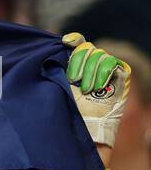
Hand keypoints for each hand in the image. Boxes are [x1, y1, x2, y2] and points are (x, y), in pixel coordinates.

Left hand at [63, 32, 129, 147]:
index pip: (76, 43)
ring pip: (99, 55)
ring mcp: (105, 69)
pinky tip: (96, 87)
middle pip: (86, 48)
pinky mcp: (119, 75)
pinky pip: (112, 63)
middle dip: (78, 61)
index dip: (73, 39)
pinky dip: (102, 73)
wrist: (84, 130)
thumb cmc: (66, 111)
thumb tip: (49, 52)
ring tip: (85, 89)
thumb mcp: (56, 87)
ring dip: (90, 71)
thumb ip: (55, 70)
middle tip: (73, 79)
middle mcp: (90, 64)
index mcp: (74, 64)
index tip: (65, 42)